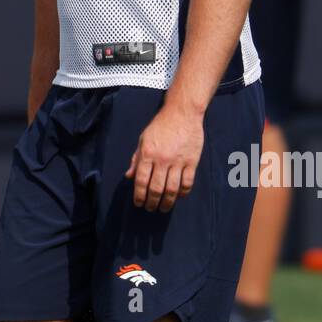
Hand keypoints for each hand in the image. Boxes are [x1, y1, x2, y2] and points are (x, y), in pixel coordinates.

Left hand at [124, 98, 205, 212]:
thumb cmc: (160, 126)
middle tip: (150, 208)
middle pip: (156, 189)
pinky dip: (183, 193)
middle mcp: (162, 159)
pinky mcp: (192, 161)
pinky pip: (187, 183)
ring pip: (172, 189)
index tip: (138, 203)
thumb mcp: (143, 139)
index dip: (139, 196)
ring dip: (167, 202)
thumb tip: (129, 176)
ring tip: (163, 208)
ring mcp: (178, 161)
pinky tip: (179, 196)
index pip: (141, 181)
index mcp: (148, 153)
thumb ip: (136, 159)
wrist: (182, 113)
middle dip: (152, 202)